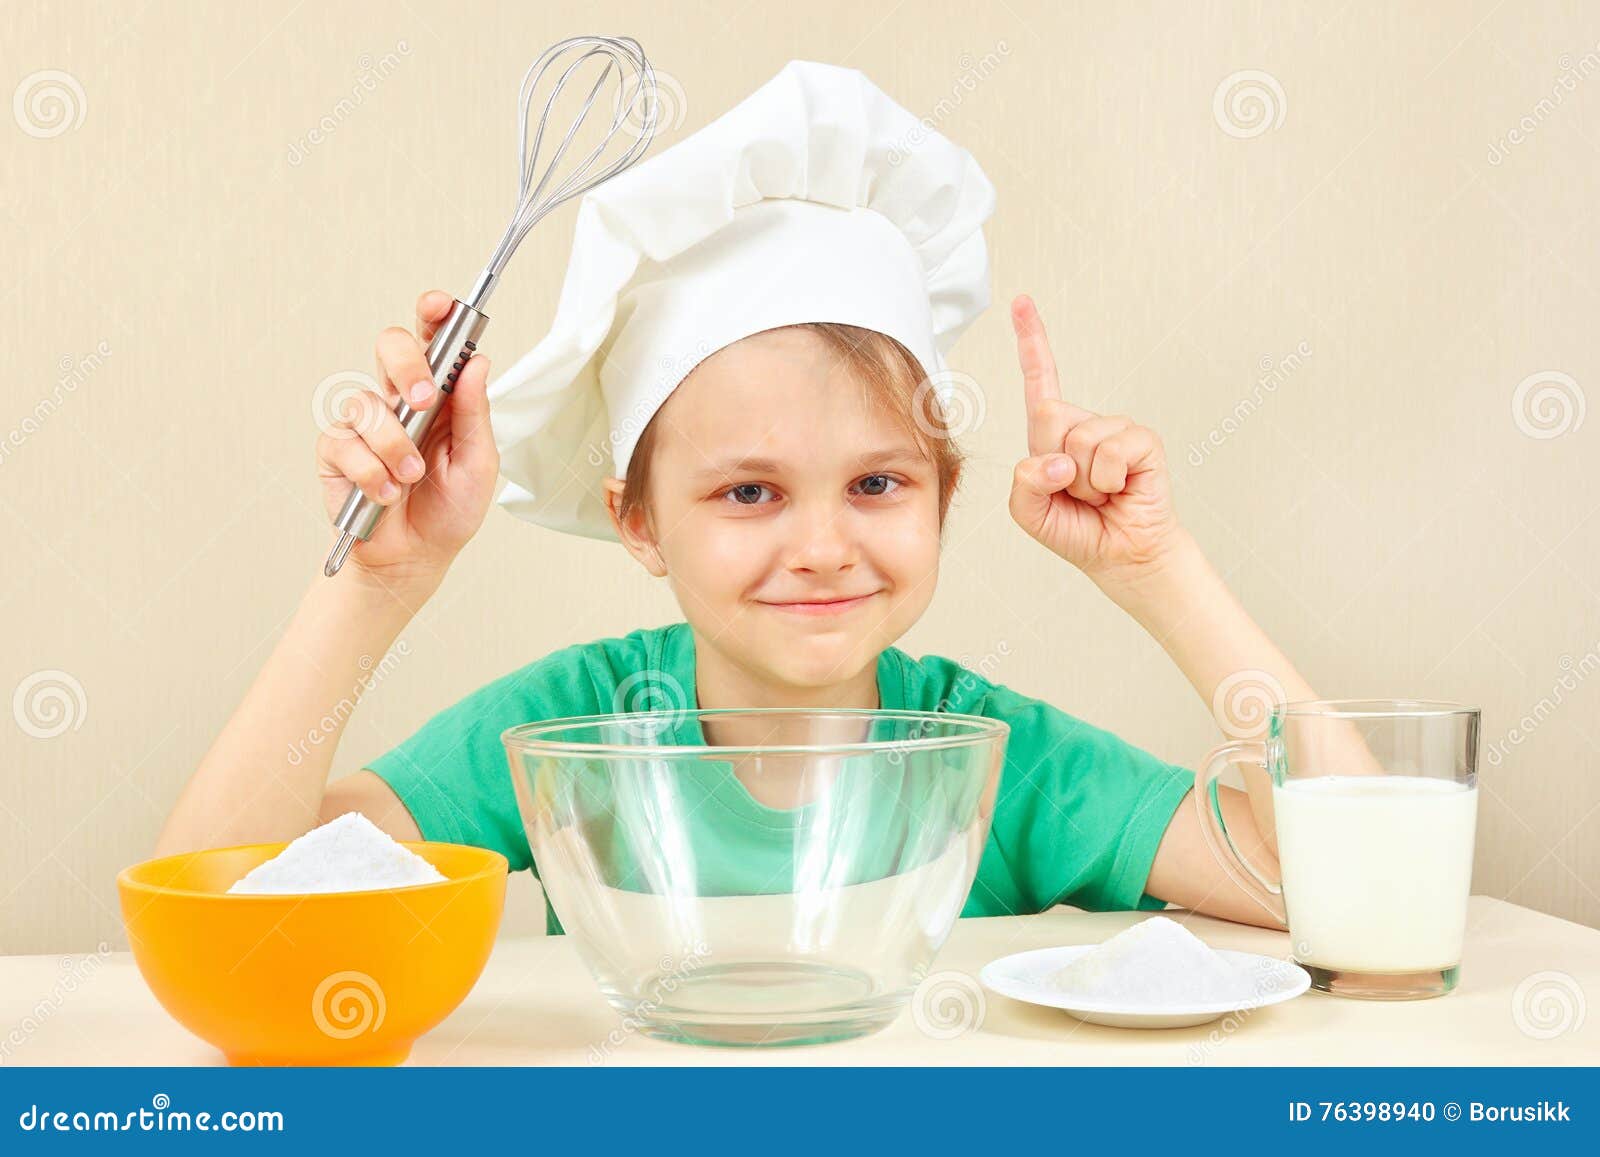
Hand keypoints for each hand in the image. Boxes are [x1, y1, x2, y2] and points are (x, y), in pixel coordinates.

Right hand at [316, 290, 498, 594]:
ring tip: (411, 478)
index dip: (433, 315)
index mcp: (439, 397)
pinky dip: (370, 472)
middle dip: (406, 365)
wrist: (415, 559)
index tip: (439, 306)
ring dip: (394, 445)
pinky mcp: (337, 452)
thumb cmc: (450, 510)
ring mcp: (365, 424)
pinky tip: (386, 493)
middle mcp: (399, 401)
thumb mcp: (478, 464)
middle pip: (390, 347)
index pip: (433, 342)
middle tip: (423, 400)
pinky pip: (344, 443)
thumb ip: (475, 413)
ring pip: (367, 402)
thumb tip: (477, 362)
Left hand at [1007, 294, 1181, 588]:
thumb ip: (1024, 483)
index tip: (1022, 301)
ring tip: (1099, 496)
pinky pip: (1111, 451)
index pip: (1040, 380)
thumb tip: (1058, 460)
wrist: (1121, 556)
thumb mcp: (1030, 512)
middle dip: (1052, 462)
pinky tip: (1119, 491)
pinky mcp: (1142, 441)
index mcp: (1052, 435)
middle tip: (1074, 491)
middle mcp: (1084, 424)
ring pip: (1078, 439)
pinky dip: (1108, 481)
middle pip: (1047, 416)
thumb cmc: (1077, 531)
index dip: (1032, 340)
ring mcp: (1115, 429)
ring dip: (1082, 482)